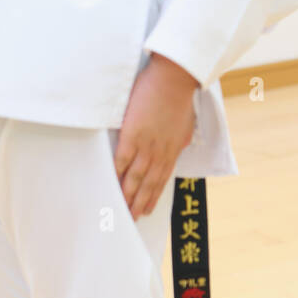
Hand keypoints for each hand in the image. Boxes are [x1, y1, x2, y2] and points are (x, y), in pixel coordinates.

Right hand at [115, 53, 198, 217]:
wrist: (175, 78)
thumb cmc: (180, 96)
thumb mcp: (185, 123)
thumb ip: (179, 138)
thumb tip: (178, 147)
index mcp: (173, 149)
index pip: (162, 179)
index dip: (154, 196)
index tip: (148, 209)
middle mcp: (161, 152)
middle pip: (149, 184)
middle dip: (140, 202)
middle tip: (132, 218)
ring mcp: (146, 144)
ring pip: (136, 177)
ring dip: (128, 195)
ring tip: (122, 209)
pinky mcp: (132, 134)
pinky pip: (122, 159)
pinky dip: (117, 173)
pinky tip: (111, 184)